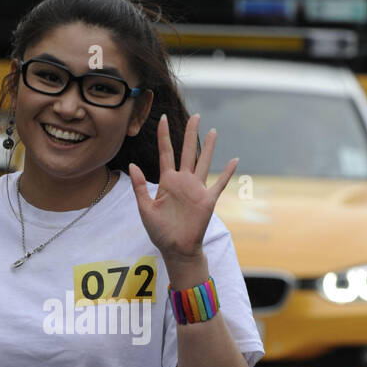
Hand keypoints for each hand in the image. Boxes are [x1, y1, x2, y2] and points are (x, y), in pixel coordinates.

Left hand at [128, 113, 237, 260]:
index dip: (165, 136)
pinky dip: (227, 173)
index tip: (163, 118)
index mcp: (167, 181)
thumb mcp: (145, 208)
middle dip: (190, 134)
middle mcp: (183, 181)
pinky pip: (219, 184)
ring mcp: (197, 189)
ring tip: (213, 131)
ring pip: (203, 162)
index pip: (166, 153)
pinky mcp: (208, 200)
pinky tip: (234, 160)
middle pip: (188, 152)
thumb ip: (140, 187)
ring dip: (208, 147)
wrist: (176, 249)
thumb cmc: (160, 232)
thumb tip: (133, 165)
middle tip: (195, 116)